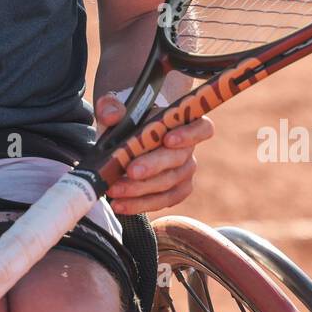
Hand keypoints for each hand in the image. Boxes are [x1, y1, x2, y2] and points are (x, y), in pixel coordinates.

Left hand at [93, 94, 213, 217]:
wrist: (124, 139)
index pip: (201, 127)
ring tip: (114, 190)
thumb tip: (112, 116)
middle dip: (154, 166)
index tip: (167, 139)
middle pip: (179, 159)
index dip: (189, 134)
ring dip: (141, 189)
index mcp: (181, 122)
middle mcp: (188, 148)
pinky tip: (120, 204)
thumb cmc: (125, 119)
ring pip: (169, 184)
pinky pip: (163, 201)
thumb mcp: (114, 107)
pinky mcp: (175, 191)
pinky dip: (140, 204)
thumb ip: (110, 107)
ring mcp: (184, 171)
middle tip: (131, 171)